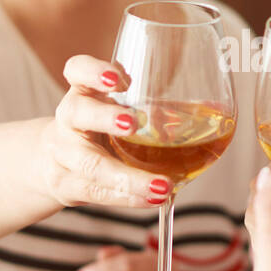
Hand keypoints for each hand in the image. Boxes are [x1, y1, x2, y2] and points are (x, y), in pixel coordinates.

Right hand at [37, 55, 171, 209]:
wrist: (53, 163)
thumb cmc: (97, 130)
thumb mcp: (113, 109)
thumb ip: (152, 106)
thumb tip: (216, 109)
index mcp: (83, 93)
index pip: (77, 70)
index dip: (94, 71)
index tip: (120, 79)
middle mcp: (70, 120)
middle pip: (77, 113)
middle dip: (106, 117)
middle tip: (134, 122)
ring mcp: (66, 156)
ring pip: (90, 165)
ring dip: (127, 176)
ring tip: (162, 185)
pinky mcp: (70, 187)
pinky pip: (97, 194)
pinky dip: (128, 199)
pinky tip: (152, 199)